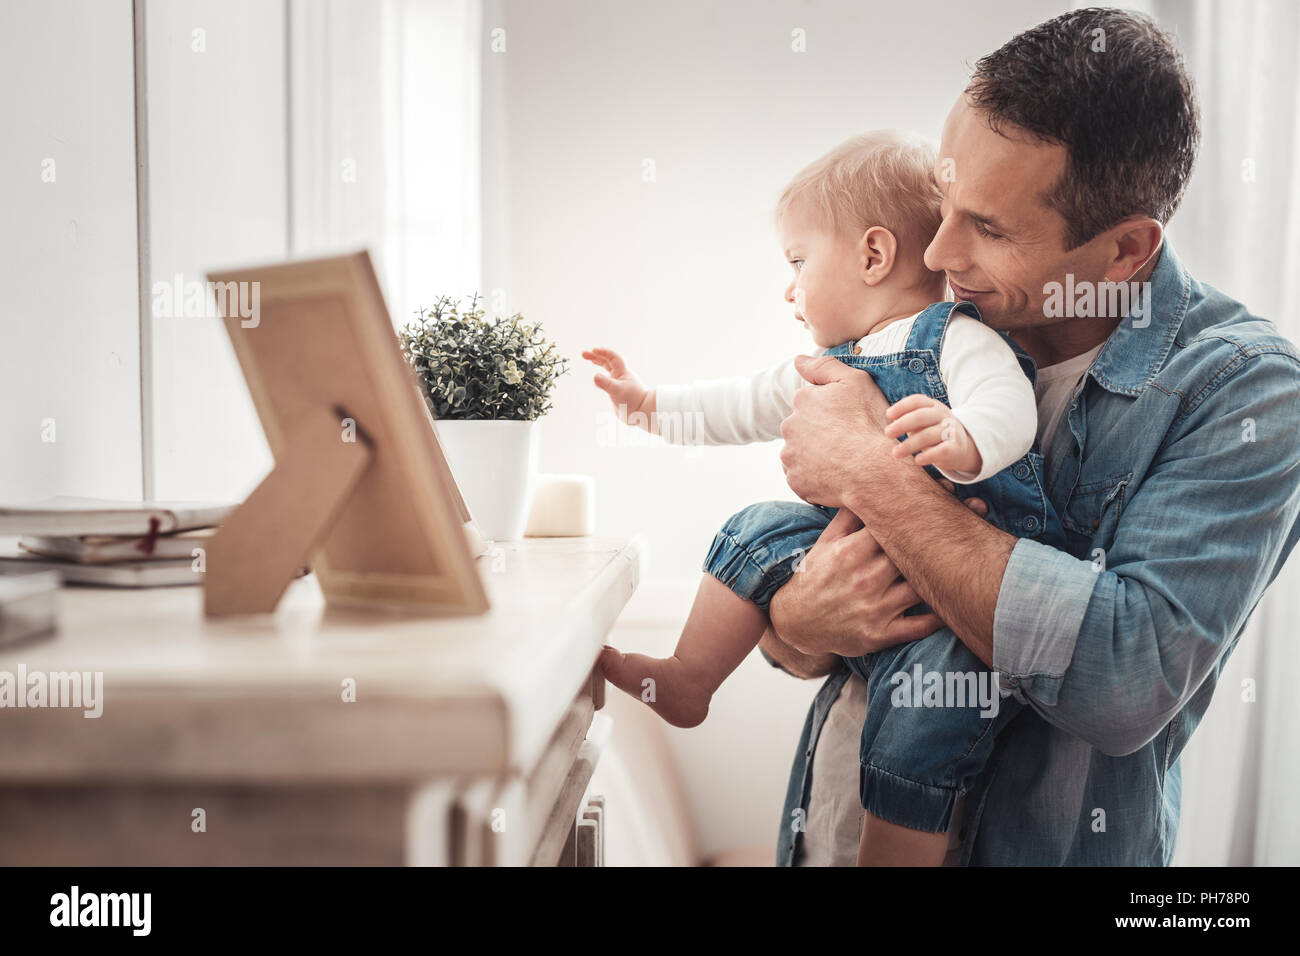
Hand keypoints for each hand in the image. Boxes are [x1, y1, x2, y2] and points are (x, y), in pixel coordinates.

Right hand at [582, 347, 652, 423]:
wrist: (642, 413)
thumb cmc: (633, 401)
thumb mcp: (618, 391)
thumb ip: (606, 384)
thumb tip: (594, 376)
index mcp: (622, 372)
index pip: (612, 357)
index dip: (602, 352)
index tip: (592, 350)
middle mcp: (621, 376)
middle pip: (608, 361)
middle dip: (596, 356)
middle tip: (583, 354)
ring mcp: (619, 383)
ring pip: (608, 369)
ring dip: (599, 363)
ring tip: (590, 360)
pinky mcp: (617, 391)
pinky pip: (608, 380)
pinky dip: (601, 376)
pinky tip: (597, 379)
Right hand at [768, 485, 988, 657]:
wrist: (794, 622)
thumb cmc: (814, 577)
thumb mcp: (825, 543)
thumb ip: (848, 517)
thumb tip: (867, 486)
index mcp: (852, 552)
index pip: (893, 525)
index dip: (922, 509)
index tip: (949, 493)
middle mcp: (865, 579)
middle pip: (914, 553)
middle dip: (944, 535)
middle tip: (978, 516)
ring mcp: (874, 608)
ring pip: (921, 588)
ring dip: (947, 573)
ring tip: (975, 557)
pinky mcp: (880, 634)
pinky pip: (918, 626)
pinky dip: (940, 617)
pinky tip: (957, 601)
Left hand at [779, 354, 892, 506]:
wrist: (876, 471)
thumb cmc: (869, 424)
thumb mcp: (855, 382)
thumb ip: (824, 367)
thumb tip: (797, 361)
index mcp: (802, 400)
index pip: (811, 403)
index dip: (832, 412)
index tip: (849, 421)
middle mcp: (790, 427)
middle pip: (803, 428)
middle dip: (820, 433)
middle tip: (847, 442)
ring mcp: (790, 457)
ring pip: (801, 453)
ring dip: (815, 455)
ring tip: (843, 460)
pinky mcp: (796, 482)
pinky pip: (803, 477)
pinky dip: (816, 477)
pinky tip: (836, 475)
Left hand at [884, 394, 982, 475]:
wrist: (960, 448)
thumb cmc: (932, 433)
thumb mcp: (921, 423)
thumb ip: (907, 420)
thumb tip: (891, 420)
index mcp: (933, 406)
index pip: (917, 401)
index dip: (902, 406)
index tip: (888, 415)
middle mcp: (943, 415)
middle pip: (921, 416)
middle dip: (902, 424)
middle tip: (887, 433)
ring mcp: (951, 430)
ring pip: (929, 434)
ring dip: (910, 444)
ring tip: (896, 453)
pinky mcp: (956, 447)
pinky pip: (942, 450)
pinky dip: (929, 455)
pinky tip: (917, 460)